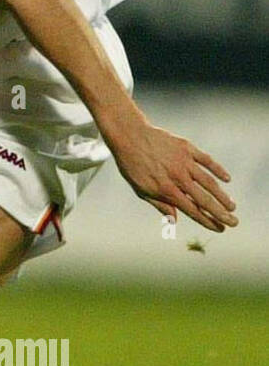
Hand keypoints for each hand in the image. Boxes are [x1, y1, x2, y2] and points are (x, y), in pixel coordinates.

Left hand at [109, 118, 236, 232]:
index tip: (221, 229)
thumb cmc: (133, 166)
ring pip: (209, 181)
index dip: (208, 221)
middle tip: (234, 222)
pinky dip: (218, 170)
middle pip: (204, 199)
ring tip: (232, 206)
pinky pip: (207, 160)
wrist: (130, 136)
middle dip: (221, 213)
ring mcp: (184, 162)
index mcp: (166, 190)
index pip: (192, 210)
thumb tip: (174, 221)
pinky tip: (227, 179)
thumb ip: (160, 204)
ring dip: (222, 195)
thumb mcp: (141, 189)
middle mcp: (178, 177)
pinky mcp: (187, 148)